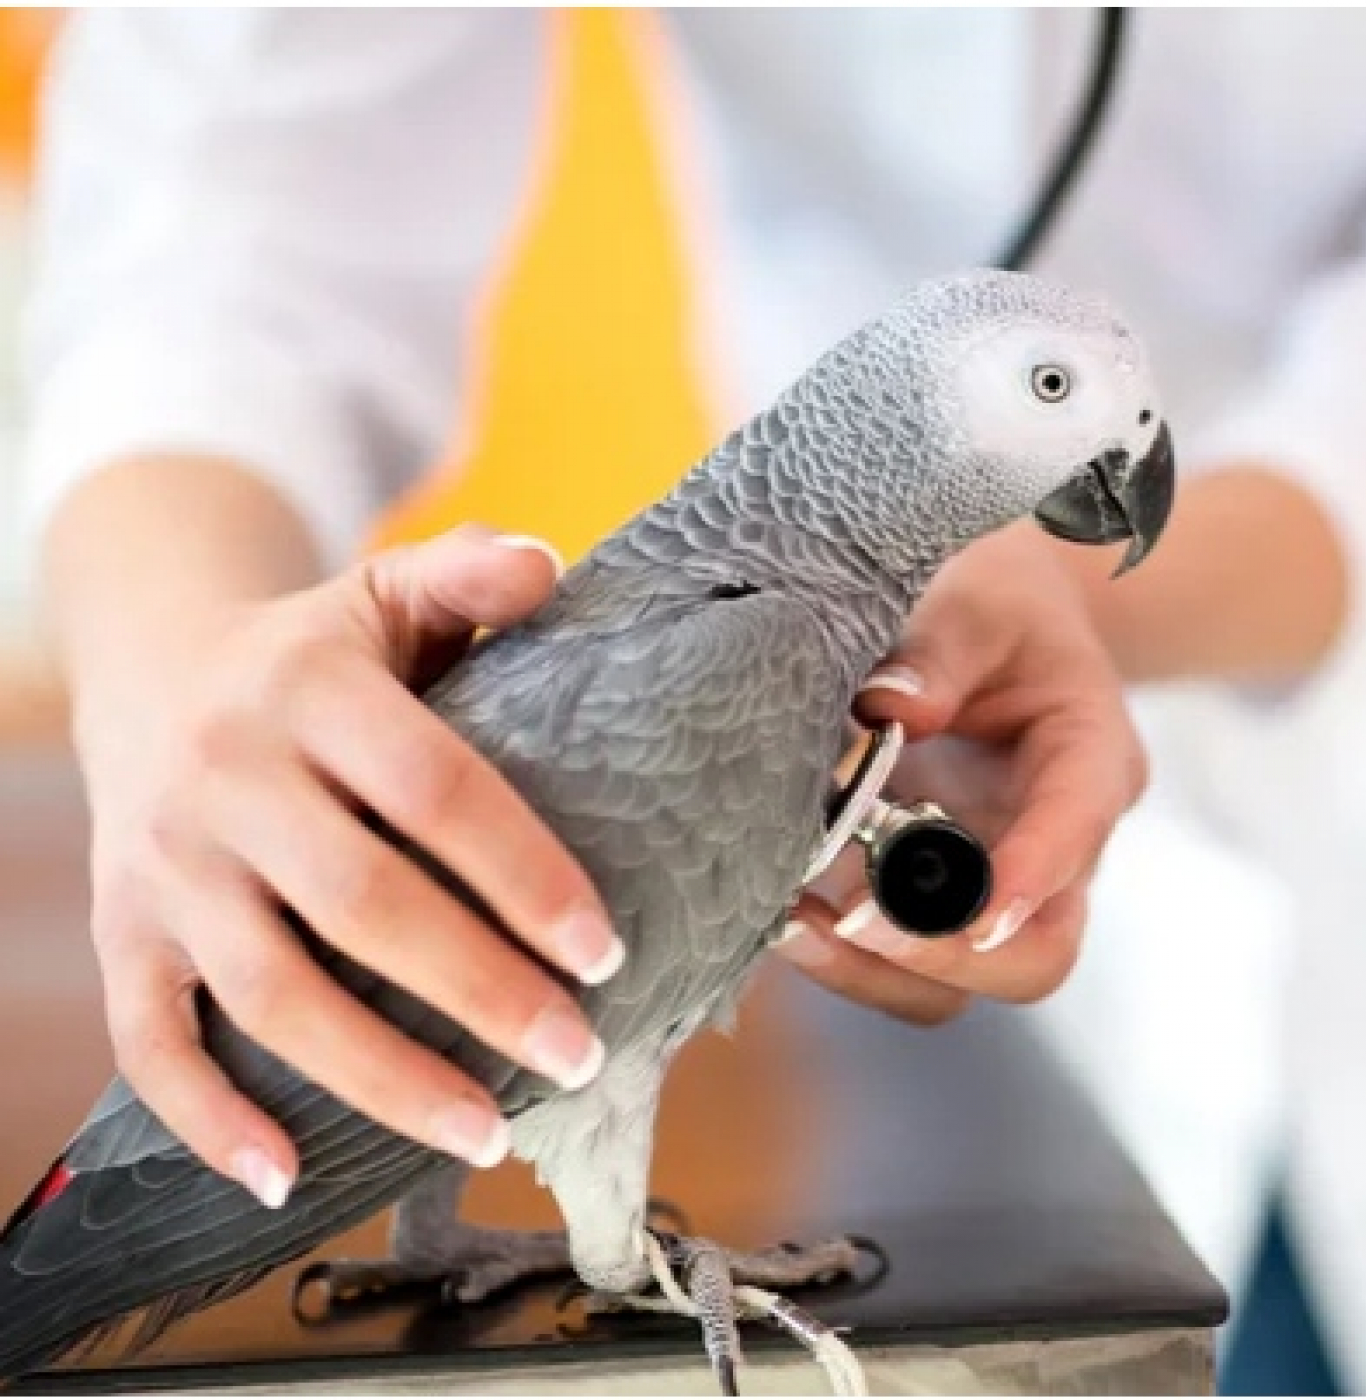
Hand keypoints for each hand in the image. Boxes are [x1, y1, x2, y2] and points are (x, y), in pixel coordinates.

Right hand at [75, 525, 621, 1206]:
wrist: (150, 672)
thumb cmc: (309, 653)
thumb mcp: (382, 592)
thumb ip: (465, 576)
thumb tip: (550, 567)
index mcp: (309, 689)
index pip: (435, 790)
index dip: (524, 875)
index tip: (605, 951)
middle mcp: (229, 778)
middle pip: (365, 906)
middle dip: (479, 992)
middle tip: (578, 1051)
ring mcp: (168, 867)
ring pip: (272, 994)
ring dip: (381, 1079)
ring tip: (486, 1132)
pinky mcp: (125, 932)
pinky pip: (151, 1042)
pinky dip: (210, 1119)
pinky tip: (288, 1177)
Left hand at [777, 522, 1147, 1024]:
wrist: (990, 616)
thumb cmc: (993, 601)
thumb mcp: (977, 601)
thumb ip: (939, 647)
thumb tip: (887, 708)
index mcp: (1089, 760)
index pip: (1077, 829)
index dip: (1031, 876)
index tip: (971, 910)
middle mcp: (1052, 844)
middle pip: (1034, 952)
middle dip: (944, 953)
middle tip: (850, 921)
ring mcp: (991, 880)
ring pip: (962, 980)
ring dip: (878, 970)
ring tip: (793, 927)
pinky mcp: (930, 892)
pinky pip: (901, 958)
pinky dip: (846, 954)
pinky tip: (782, 917)